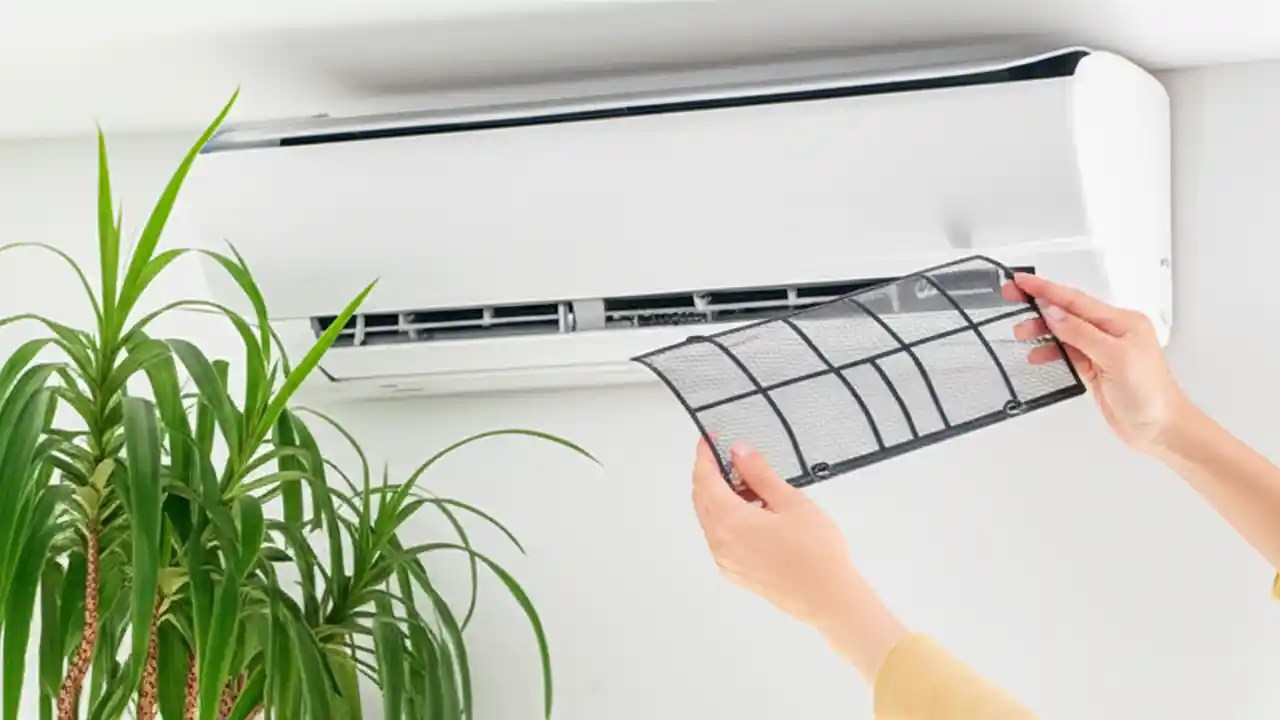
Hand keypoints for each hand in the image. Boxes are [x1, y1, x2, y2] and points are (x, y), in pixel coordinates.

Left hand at [690, 440, 903, 678]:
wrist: (829, 599)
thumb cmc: (816, 554)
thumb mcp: (790, 502)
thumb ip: (760, 473)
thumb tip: (740, 452)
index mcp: (729, 521)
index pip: (704, 479)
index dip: (704, 456)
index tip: (709, 440)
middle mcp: (720, 542)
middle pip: (702, 498)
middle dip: (711, 474)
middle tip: (730, 456)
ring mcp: (725, 560)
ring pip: (711, 518)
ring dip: (721, 497)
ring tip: (751, 484)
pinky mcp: (735, 572)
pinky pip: (721, 537)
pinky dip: (728, 518)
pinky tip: (754, 511)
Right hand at [1005, 273, 1187, 453]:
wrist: (1161, 428)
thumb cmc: (1151, 394)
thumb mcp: (1115, 357)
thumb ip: (1082, 333)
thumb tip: (1054, 313)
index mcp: (1122, 321)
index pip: (1076, 300)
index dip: (1046, 289)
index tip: (1022, 281)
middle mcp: (1112, 332)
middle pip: (1068, 313)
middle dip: (1039, 306)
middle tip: (1013, 297)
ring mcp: (1103, 350)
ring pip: (1065, 332)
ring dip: (1042, 331)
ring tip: (1021, 332)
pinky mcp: (1096, 368)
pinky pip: (1068, 353)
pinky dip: (1051, 352)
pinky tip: (1038, 354)